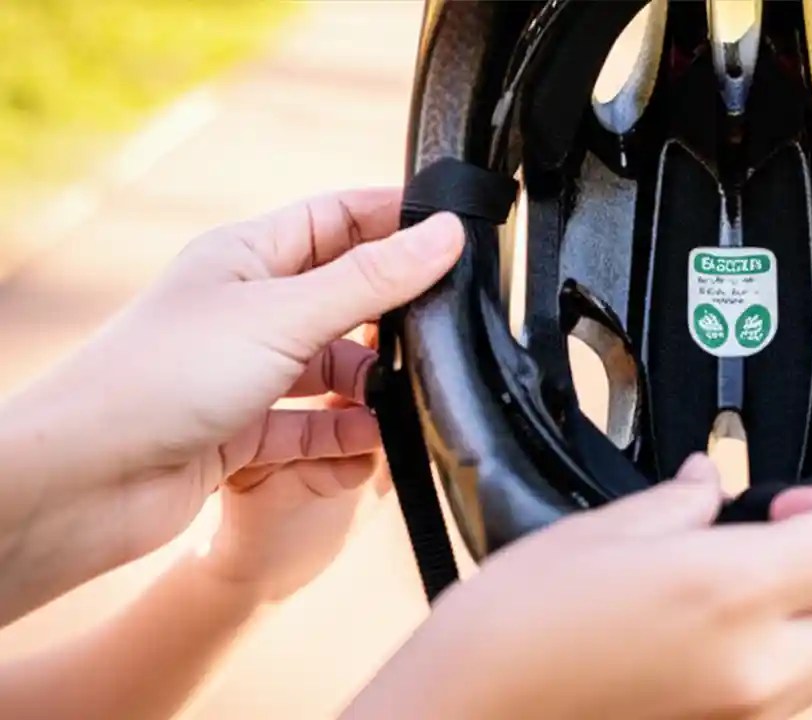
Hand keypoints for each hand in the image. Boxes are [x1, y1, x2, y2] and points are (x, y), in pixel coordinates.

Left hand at [0, 188, 462, 621]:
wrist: (87, 480)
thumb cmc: (164, 377)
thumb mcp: (286, 315)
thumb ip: (373, 280)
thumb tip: (445, 235)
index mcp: (247, 257)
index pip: (337, 217)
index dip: (394, 219)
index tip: (453, 232)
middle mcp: (248, 308)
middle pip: (343, 297)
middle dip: (390, 317)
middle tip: (436, 333)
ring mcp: (245, 371)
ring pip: (332, 367)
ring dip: (368, 386)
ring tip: (401, 403)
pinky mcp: (244, 430)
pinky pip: (313, 424)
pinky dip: (343, 434)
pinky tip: (369, 445)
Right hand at [349, 456, 811, 719]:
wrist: (468, 715)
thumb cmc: (515, 630)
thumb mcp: (598, 534)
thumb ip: (679, 504)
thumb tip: (709, 484)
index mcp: (731, 593)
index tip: (789, 502)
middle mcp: (758, 665)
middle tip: (787, 536)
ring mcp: (750, 713)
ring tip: (746, 583)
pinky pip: (795, 693)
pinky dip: (785, 656)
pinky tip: (720, 630)